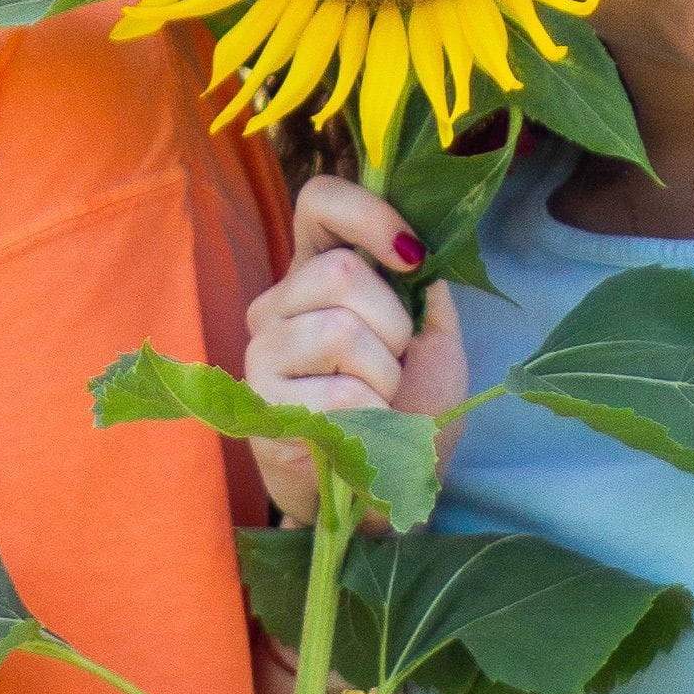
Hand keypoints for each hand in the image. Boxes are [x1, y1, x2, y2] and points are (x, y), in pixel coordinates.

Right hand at [242, 174, 468, 526]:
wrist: (388, 491)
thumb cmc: (410, 410)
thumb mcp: (433, 340)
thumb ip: (423, 289)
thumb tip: (418, 244)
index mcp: (320, 272)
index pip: (319, 202)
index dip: (367, 214)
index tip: (412, 255)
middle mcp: (279, 303)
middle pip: (339, 273)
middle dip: (392, 326)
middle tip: (395, 366)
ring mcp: (262, 351)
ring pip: (338, 330)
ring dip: (382, 377)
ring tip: (377, 401)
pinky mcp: (260, 403)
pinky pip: (337, 393)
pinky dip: (371, 417)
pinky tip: (360, 431)